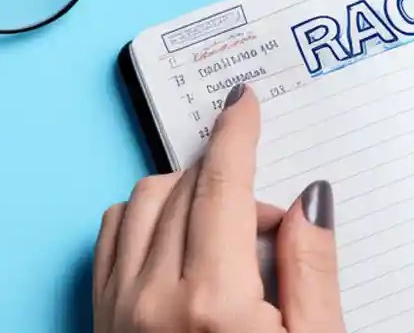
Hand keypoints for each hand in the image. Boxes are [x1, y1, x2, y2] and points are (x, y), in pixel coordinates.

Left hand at [94, 84, 344, 331]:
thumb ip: (312, 270)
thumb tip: (310, 200)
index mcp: (215, 300)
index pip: (223, 187)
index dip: (235, 135)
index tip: (243, 102)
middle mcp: (156, 296)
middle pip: (186, 188)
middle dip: (232, 181)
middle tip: (271, 224)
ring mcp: (120, 307)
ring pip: (143, 202)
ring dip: (187, 195)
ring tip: (227, 237)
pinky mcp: (101, 317)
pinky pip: (112, 233)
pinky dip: (147, 217)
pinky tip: (182, 241)